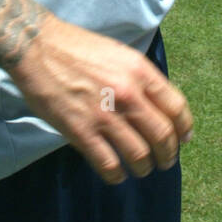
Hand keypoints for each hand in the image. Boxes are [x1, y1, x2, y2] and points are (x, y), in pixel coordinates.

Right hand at [9, 14, 192, 184]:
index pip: (176, 107)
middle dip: (168, 154)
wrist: (37, 46)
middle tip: (164, 161)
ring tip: (141, 169)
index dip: (184, 129)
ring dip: (144, 167)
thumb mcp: (118, 53)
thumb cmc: (77, 47)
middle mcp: (128, 93)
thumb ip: (138, 78)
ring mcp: (105, 114)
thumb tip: (155, 106)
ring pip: (140, 155)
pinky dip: (117, 175)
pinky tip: (116, 174)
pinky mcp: (81, 131)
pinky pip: (109, 165)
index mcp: (139, 70)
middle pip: (163, 136)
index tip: (183, 140)